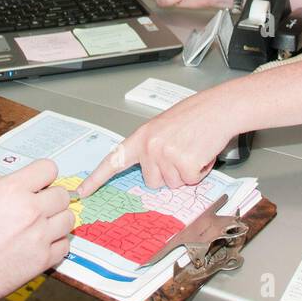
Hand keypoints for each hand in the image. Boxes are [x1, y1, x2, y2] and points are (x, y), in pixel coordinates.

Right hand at [0, 159, 72, 300]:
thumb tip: (1, 181)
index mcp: (11, 189)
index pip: (48, 168)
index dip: (42, 174)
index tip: (37, 182)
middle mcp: (30, 210)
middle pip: (63, 194)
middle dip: (51, 197)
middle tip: (38, 205)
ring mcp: (40, 236)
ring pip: (69, 219)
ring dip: (57, 219)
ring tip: (40, 225)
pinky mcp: (43, 261)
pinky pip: (65, 245)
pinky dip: (56, 244)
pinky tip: (40, 244)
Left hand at [76, 87, 243, 195]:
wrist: (219, 108)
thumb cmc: (195, 115)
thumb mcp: (163, 127)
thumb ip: (151, 147)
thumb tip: (150, 172)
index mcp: (142, 137)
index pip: (114, 161)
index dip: (96, 179)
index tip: (82, 192)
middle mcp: (150, 146)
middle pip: (152, 181)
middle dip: (169, 173)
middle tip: (182, 150)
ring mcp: (166, 155)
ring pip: (173, 184)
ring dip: (186, 171)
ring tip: (193, 148)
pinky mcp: (185, 163)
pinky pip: (191, 181)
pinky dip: (200, 171)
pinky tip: (202, 153)